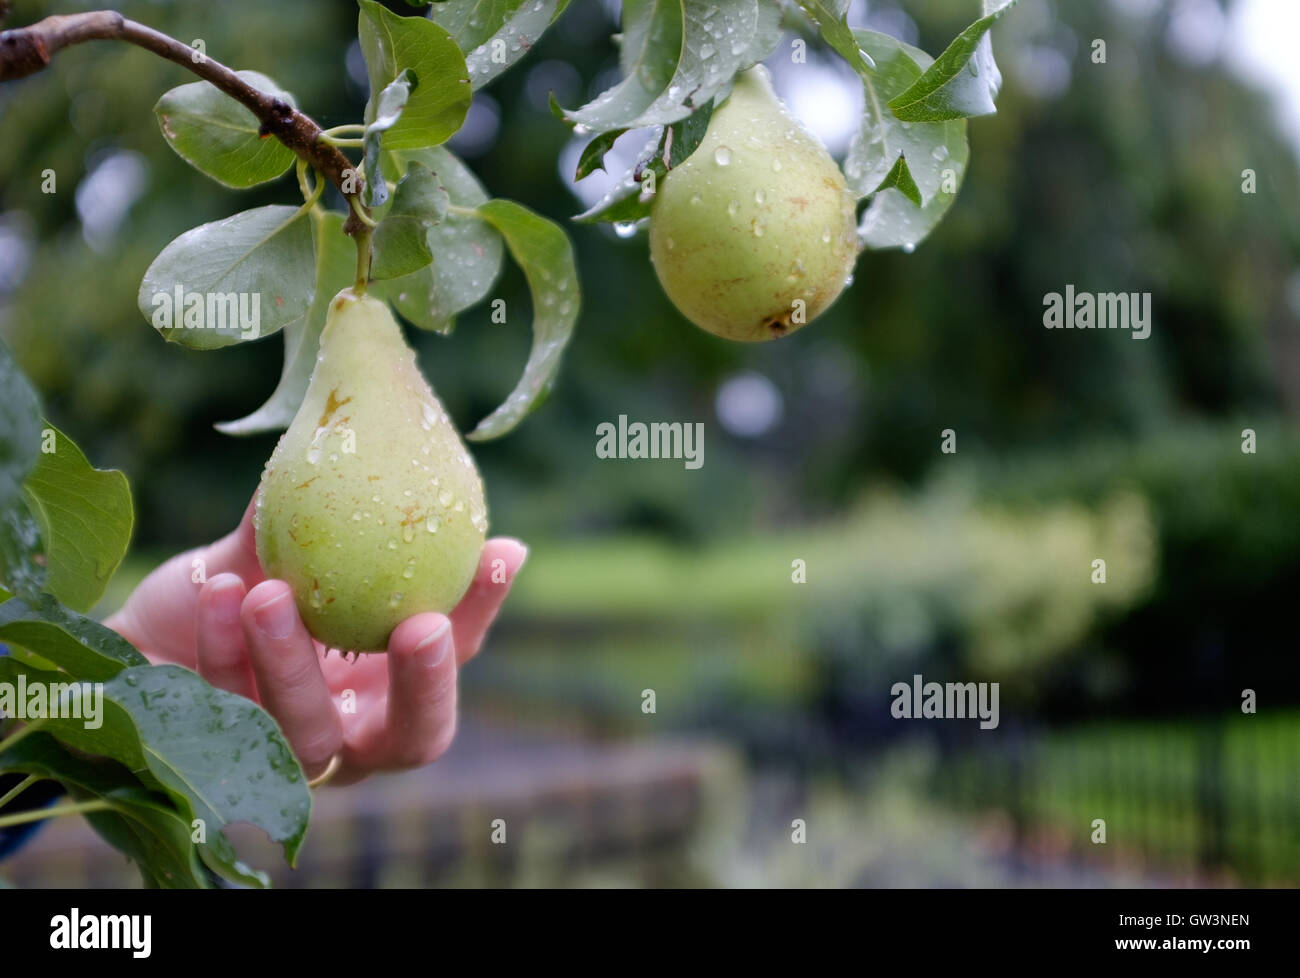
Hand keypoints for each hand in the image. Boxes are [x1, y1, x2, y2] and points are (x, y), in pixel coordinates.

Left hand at [104, 496, 526, 784]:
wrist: (141, 640)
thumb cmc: (231, 592)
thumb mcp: (280, 553)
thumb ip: (323, 518)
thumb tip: (365, 428)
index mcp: (388, 683)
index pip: (454, 653)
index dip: (482, 609)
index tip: (499, 551)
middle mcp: (354, 734)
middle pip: (415, 737)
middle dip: (425, 684)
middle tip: (422, 626)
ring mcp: (287, 758)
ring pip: (309, 735)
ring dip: (294, 664)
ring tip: (269, 592)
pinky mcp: (218, 759)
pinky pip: (228, 710)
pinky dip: (224, 650)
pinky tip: (220, 588)